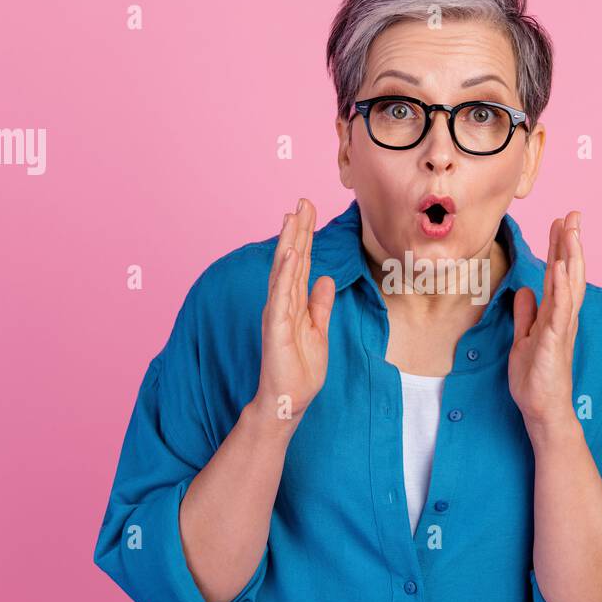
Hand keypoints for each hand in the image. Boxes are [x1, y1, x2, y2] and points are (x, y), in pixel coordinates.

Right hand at [252, 198, 335, 423]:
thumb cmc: (300, 369)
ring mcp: (277, 314)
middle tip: (302, 201)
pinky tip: (290, 253)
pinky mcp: (275, 328)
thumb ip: (320, 304)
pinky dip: (286, 274)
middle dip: (297, 230)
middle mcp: (282, 303)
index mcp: (294, 302)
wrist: (289, 401)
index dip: (304, 236)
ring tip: (293, 217)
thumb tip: (325, 278)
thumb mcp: (318, 330)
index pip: (300, 263)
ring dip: (289, 243)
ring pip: (283, 271)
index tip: (307, 210)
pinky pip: (281, 296)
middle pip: (290, 260)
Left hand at [508, 210, 584, 434]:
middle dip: (571, 242)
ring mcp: (561, 328)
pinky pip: (559, 309)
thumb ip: (526, 315)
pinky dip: (560, 287)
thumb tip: (525, 291)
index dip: (560, 248)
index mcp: (555, 314)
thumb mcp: (524, 339)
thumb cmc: (535, 378)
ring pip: (569, 285)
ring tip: (570, 229)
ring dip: (570, 256)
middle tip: (573, 214)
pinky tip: (559, 266)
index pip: (559, 275)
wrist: (541, 409)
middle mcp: (563, 317)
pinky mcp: (554, 341)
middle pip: (570, 272)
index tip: (560, 222)